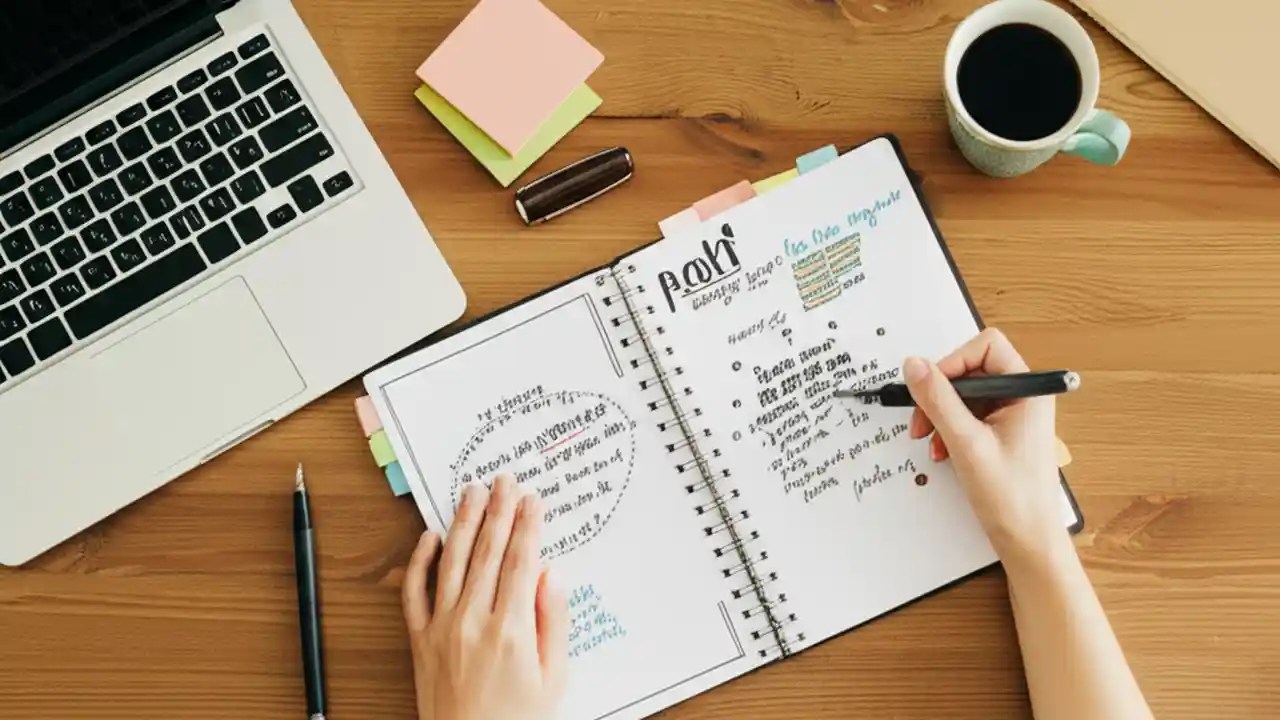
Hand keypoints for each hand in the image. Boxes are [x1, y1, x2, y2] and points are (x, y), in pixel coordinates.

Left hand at [402, 474, 568, 719]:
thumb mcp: (554, 679)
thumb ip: (554, 623)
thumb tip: (551, 577)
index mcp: (512, 630)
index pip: (522, 562)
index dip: (529, 526)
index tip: (533, 500)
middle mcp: (473, 622)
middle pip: (489, 553)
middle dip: (500, 511)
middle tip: (505, 480)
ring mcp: (442, 629)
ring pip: (452, 562)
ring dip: (464, 523)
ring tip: (472, 493)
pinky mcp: (420, 641)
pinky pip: (414, 593)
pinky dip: (419, 561)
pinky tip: (430, 536)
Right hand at [903, 329, 1067, 564]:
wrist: (1028, 541)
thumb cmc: (1012, 498)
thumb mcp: (966, 443)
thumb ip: (938, 400)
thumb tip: (914, 365)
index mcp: (1028, 391)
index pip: (985, 347)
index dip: (953, 363)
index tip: (930, 389)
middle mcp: (1023, 398)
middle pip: (971, 371)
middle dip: (940, 395)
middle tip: (921, 422)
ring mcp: (1013, 416)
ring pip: (964, 395)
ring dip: (940, 415)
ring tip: (931, 443)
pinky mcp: (1001, 433)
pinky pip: (967, 416)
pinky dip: (948, 430)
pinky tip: (942, 451)